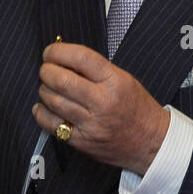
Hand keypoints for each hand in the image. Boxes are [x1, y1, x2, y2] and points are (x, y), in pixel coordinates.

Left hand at [33, 41, 169, 172]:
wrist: (151, 143)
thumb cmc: (136, 108)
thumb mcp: (123, 79)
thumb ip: (94, 69)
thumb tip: (62, 57)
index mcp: (115, 81)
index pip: (80, 58)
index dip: (58, 51)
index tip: (50, 51)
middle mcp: (103, 102)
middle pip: (61, 80)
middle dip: (46, 71)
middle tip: (46, 69)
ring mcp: (91, 124)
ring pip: (53, 101)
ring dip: (44, 90)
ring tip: (49, 87)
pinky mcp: (81, 141)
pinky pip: (50, 124)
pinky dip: (41, 112)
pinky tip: (44, 106)